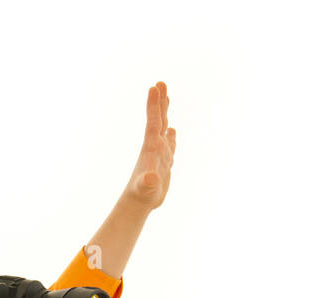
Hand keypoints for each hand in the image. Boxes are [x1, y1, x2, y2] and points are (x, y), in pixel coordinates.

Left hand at [125, 80, 175, 210]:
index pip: (153, 121)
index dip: (154, 104)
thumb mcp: (145, 188)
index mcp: (150, 147)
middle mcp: (154, 147)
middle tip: (161, 82)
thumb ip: (147, 182)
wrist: (137, 204)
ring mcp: (159, 155)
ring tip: (166, 98)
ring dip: (165, 113)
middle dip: (160, 101)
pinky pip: (169, 146)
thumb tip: (149, 178)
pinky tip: (171, 131)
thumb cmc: (141, 195)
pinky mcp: (163, 164)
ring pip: (163, 129)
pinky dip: (171, 137)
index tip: (155, 86)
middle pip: (158, 119)